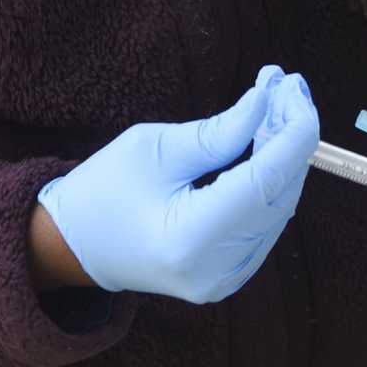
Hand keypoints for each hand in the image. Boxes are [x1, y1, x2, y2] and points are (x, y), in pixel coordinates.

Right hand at [36, 66, 319, 304]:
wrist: (74, 247)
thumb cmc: (104, 190)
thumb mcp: (157, 147)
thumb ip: (220, 131)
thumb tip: (270, 100)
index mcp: (193, 238)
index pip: (267, 179)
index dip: (292, 130)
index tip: (292, 86)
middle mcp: (217, 270)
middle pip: (281, 193)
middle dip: (291, 135)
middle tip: (285, 86)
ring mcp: (226, 280)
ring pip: (280, 206)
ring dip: (285, 155)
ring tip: (275, 107)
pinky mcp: (229, 277)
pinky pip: (266, 221)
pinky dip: (271, 181)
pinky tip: (264, 144)